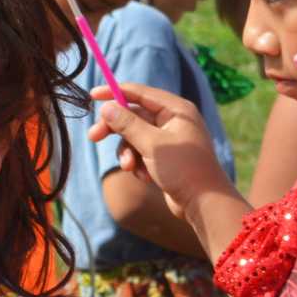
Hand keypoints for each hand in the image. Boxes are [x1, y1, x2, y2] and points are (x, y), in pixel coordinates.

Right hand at [90, 82, 231, 221]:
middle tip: (93, 137)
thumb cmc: (183, 169)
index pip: (140, 93)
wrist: (204, 203)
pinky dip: (138, 164)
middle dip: (115, 129)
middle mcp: (173, 121)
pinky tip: (146, 178)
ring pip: (135, 138)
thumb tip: (106, 107)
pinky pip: (142, 154)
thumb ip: (127, 124)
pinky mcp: (166, 158)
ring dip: (128, 153)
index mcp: (176, 110)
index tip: (93, 95)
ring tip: (130, 168)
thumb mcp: (152, 144)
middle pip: (134, 116)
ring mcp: (170, 140)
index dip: (115, 93)